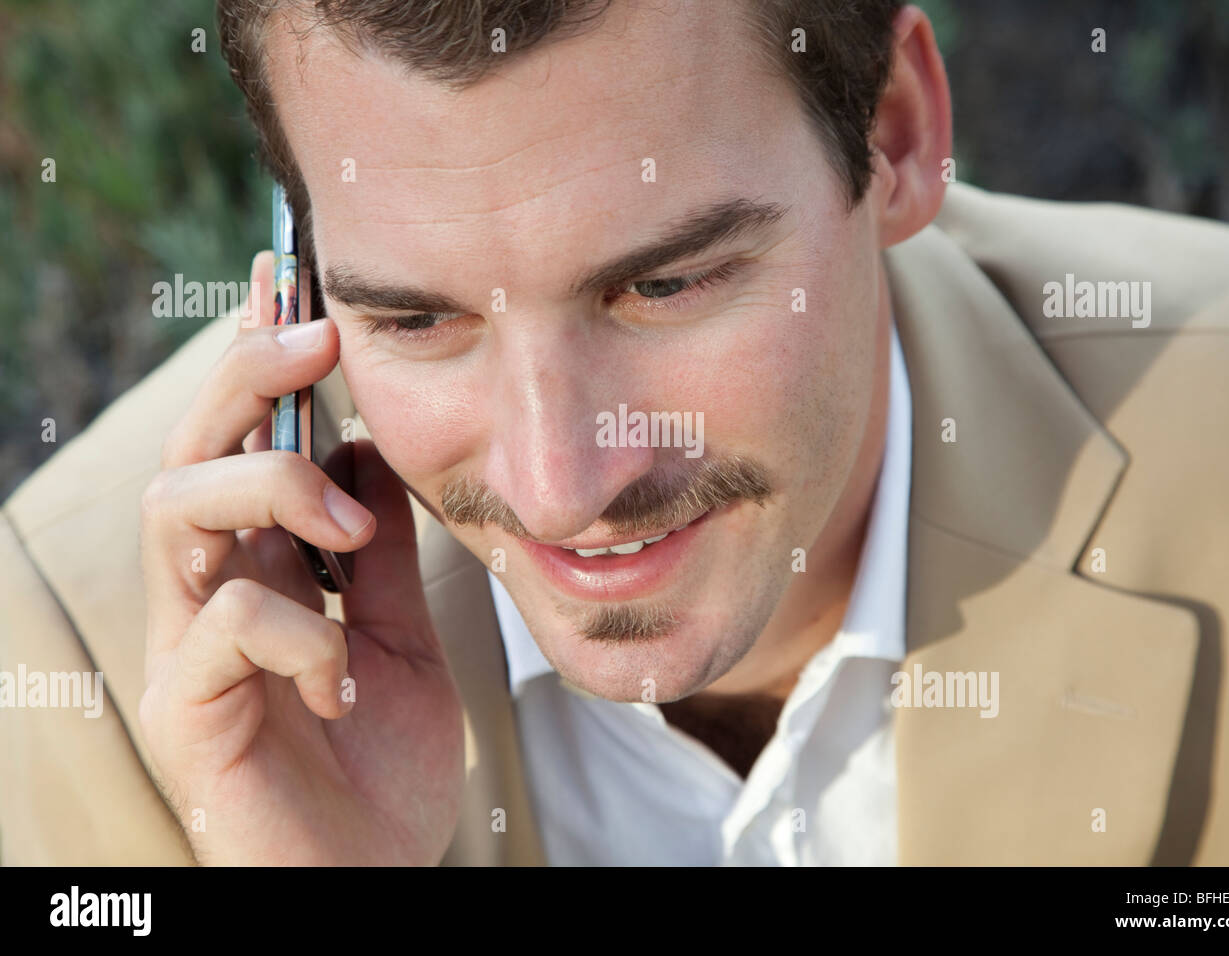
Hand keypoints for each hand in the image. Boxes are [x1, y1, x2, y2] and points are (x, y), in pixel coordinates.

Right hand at [138, 251, 463, 864]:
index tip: (282, 269)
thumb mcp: (403, 638)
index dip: (254, 356)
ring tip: (348, 531)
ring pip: (178, 513)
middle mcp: (211, 594)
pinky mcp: (189, 712)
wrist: (372, 875)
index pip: (243, 441)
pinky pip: (224, 626)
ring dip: (270, 493)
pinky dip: (301, 633)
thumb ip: (383, 554)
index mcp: (262, 568)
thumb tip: (372, 451)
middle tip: (315, 338)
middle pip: (192, 452)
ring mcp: (191, 652)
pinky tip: (345, 681)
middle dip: (245, 379)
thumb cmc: (380, 763)